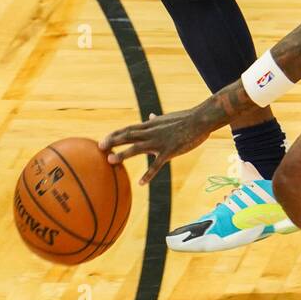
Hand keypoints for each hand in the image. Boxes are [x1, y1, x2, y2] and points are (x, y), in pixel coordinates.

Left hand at [100, 106, 214, 185]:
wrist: (201, 119)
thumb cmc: (186, 118)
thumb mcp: (168, 118)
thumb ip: (157, 120)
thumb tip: (150, 116)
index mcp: (151, 125)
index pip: (128, 129)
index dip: (114, 134)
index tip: (103, 140)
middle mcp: (152, 132)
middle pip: (128, 136)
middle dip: (113, 141)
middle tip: (99, 148)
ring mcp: (160, 142)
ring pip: (137, 148)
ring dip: (123, 154)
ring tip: (110, 161)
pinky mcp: (170, 151)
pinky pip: (157, 164)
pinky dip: (148, 174)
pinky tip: (141, 183)